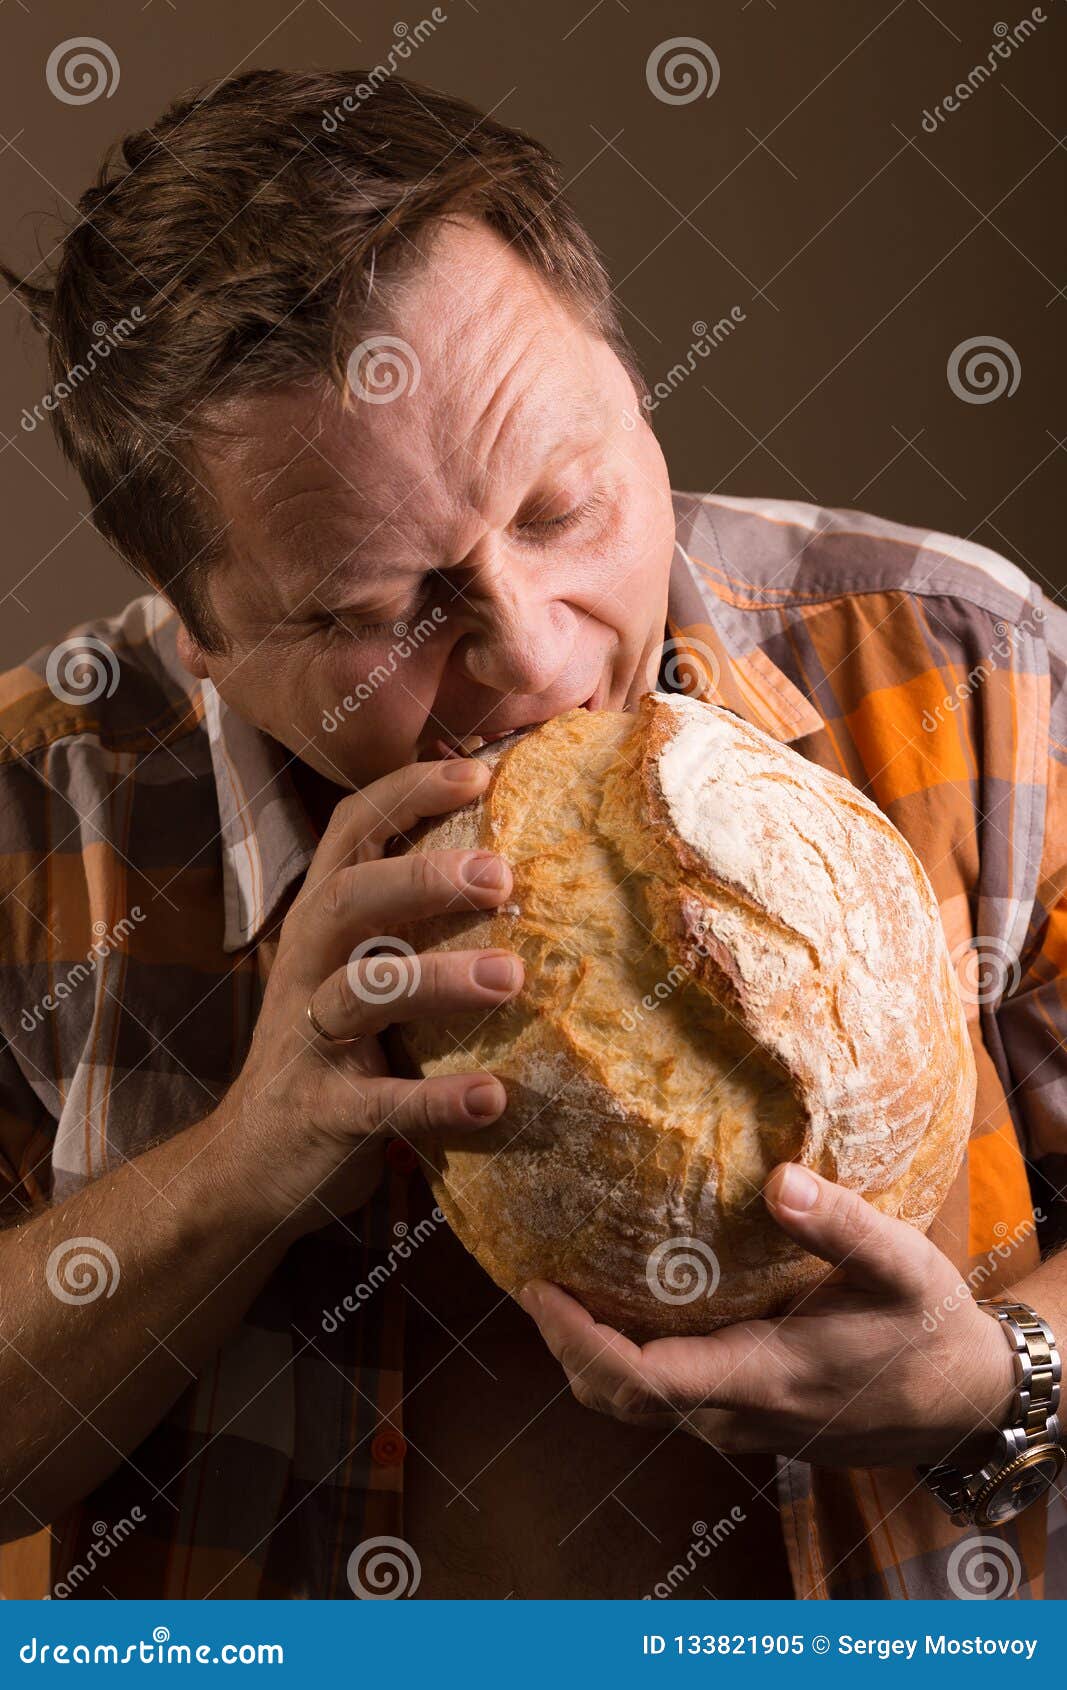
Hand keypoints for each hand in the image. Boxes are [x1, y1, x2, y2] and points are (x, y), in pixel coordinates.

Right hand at [217, 757, 522, 1238]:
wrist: (250, 1168)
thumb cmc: (337, 1055)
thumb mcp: (364, 976)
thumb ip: (414, 926)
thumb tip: (522, 863)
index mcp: (323, 924)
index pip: (351, 831)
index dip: (407, 793)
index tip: (481, 771)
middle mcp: (309, 967)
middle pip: (347, 898)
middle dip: (420, 878)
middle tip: (502, 876)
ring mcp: (309, 1041)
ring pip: (360, 993)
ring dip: (436, 980)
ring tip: (509, 978)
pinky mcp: (322, 1115)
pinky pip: (379, 1104)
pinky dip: (436, 1100)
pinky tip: (494, 1097)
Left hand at [519, 1163, 1016, 1471]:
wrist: (960, 1404)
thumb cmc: (929, 1331)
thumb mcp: (901, 1268)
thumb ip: (840, 1226)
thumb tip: (778, 1179)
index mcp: (764, 1378)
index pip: (645, 1380)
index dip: (580, 1340)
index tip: (538, 1288)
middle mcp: (735, 1413)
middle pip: (618, 1399)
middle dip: (564, 1346)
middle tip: (531, 1277)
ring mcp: (734, 1423)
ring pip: (634, 1405)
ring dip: (587, 1353)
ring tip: (557, 1284)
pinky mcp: (739, 1417)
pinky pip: (659, 1398)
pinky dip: (621, 1359)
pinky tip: (617, 1302)